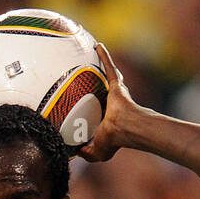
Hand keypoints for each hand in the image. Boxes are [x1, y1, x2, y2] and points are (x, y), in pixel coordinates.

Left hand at [78, 44, 146, 162]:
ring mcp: (114, 93)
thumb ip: (85, 152)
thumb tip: (74, 151)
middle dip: (92, 83)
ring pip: (104, 76)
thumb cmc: (114, 140)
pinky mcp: (116, 84)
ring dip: (100, 65)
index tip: (77, 105)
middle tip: (81, 76)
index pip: (93, 111)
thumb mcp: (96, 152)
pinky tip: (97, 45)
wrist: (124, 128)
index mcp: (104, 118)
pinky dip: (104, 56)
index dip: (87, 109)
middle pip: (98, 90)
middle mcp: (109, 103)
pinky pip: (108, 67)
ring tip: (91, 54)